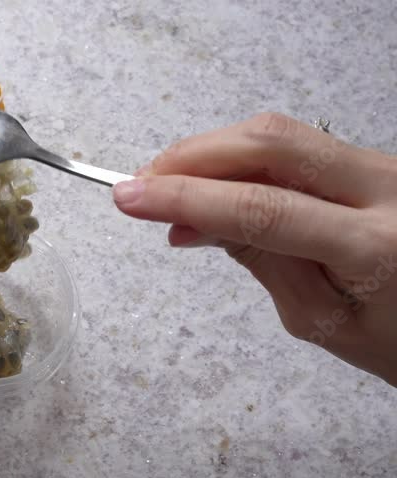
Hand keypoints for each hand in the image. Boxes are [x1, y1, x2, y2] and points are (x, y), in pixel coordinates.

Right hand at [112, 113, 396, 385]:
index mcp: (374, 248)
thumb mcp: (321, 321)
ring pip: (282, 132)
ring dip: (212, 152)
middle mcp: (387, 190)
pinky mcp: (372, 160)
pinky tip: (211, 185)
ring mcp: (383, 166)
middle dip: (193, 155)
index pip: (262, 208)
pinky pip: (297, 143)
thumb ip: (258, 261)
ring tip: (167, 188)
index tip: (128, 196)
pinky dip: (241, 158)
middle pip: (272, 142)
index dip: (186, 197)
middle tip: (142, 184)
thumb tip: (187, 224)